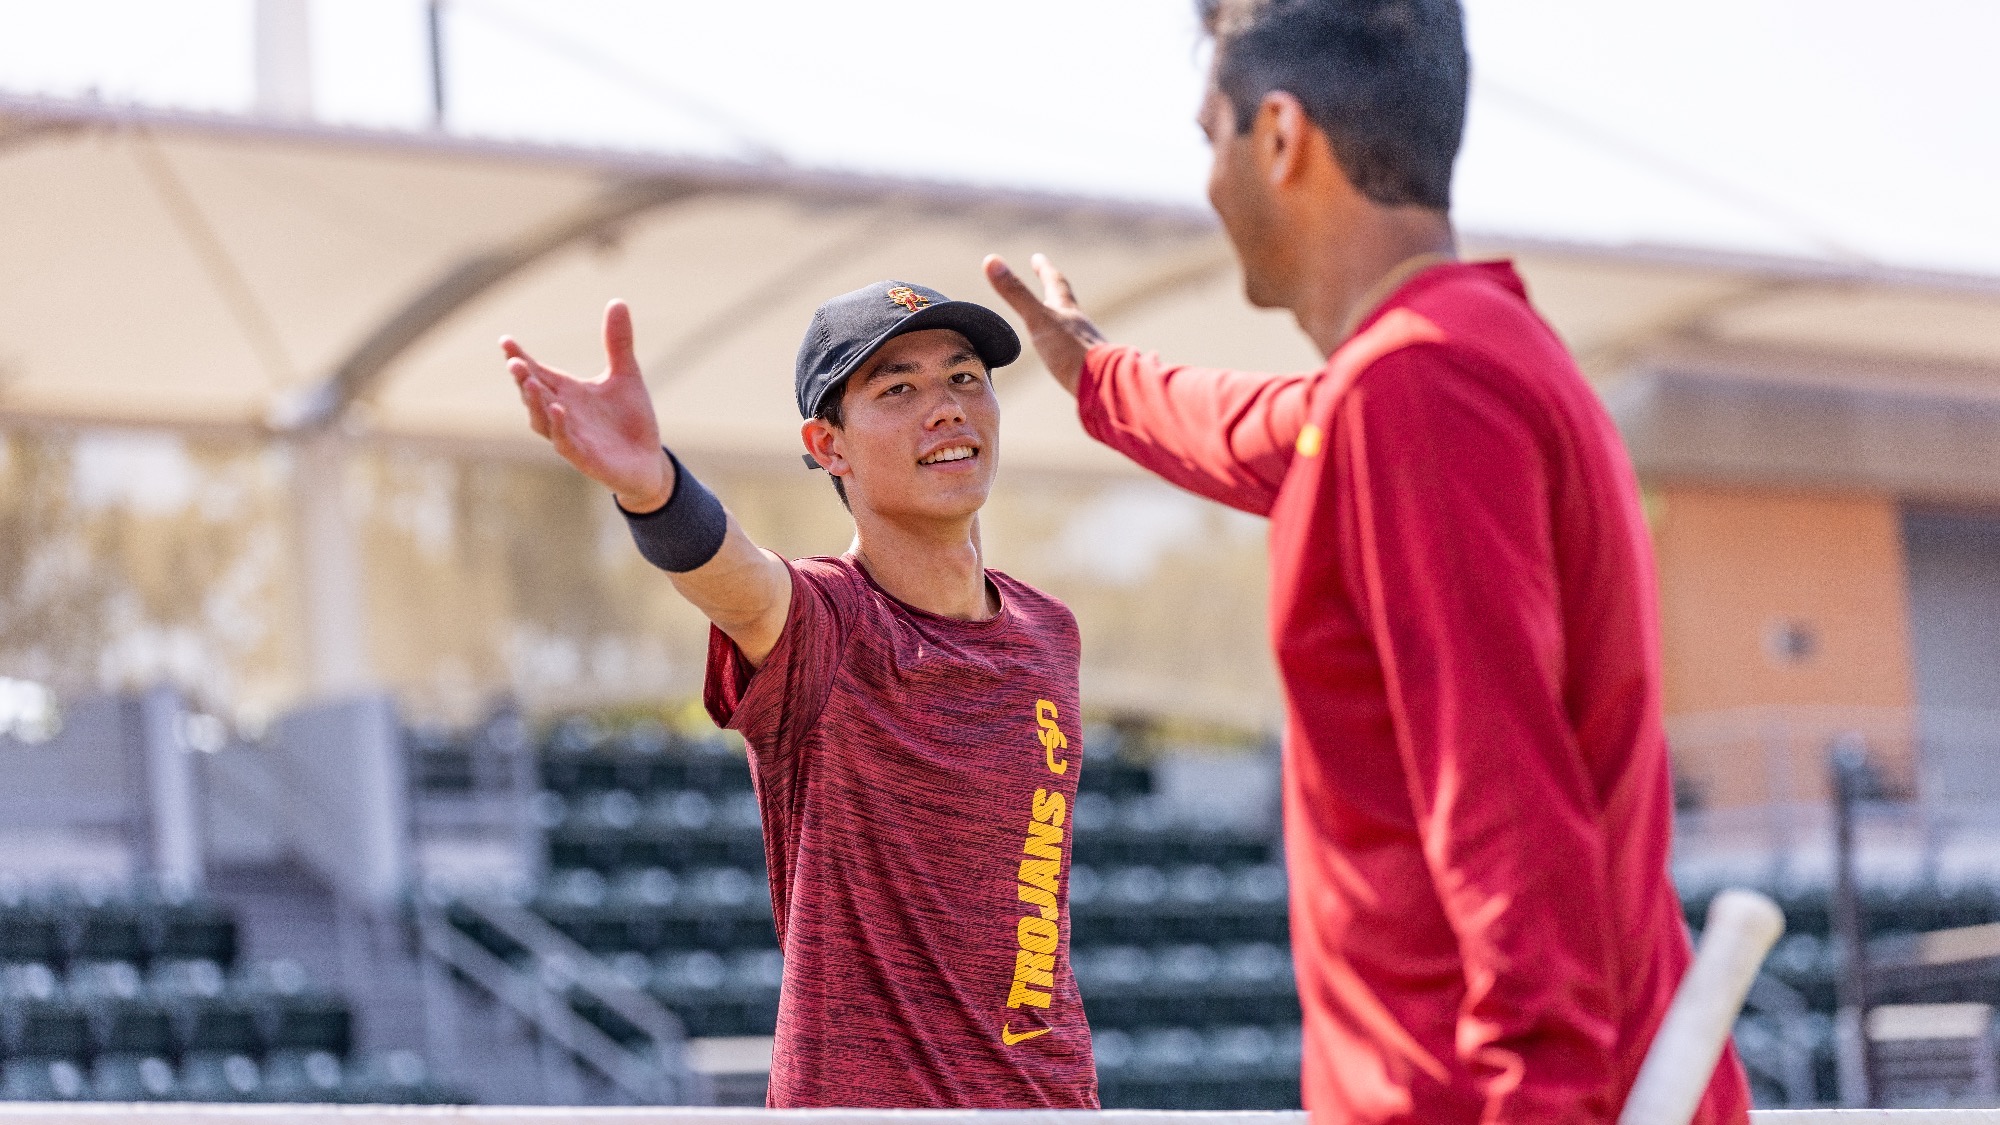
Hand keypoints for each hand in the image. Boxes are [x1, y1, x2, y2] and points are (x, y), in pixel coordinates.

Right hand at [502, 300, 674, 512]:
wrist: (648, 460)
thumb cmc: (631, 419)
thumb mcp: (626, 375)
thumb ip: (618, 342)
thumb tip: (618, 301)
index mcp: (567, 391)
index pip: (537, 371)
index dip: (520, 357)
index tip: (505, 340)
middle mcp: (562, 412)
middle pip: (533, 393)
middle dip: (522, 378)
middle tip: (514, 361)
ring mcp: (569, 435)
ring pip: (542, 418)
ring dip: (534, 402)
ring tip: (529, 382)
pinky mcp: (583, 457)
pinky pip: (565, 441)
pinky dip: (559, 426)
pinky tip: (559, 408)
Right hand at [982, 253, 1107, 395]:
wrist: (1103, 385)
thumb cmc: (1070, 351)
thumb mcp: (1038, 319)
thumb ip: (1016, 293)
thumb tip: (991, 260)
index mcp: (1066, 311)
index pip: (1055, 283)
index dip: (1044, 269)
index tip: (1037, 257)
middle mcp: (1080, 325)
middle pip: (1067, 303)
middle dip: (1055, 291)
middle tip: (1049, 282)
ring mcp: (1087, 346)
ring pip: (1073, 328)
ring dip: (1062, 321)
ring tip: (1057, 322)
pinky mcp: (1090, 368)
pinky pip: (1076, 353)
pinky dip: (1068, 349)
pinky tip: (1068, 359)